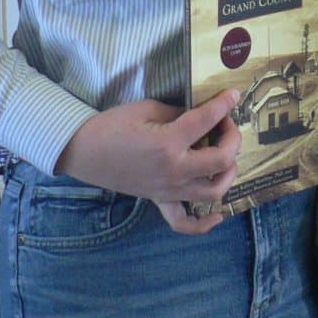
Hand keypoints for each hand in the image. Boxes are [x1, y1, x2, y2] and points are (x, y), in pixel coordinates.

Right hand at [55, 88, 243, 232]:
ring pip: (213, 192)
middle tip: (225, 123)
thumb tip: (202, 114)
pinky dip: (204, 223)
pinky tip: (218, 215)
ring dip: (228, 173)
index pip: (208, 121)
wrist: (84, 151)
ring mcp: (167, 190)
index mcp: (168, 143)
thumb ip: (179, 113)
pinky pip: (184, 222)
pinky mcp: (159, 200)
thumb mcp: (148, 108)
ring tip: (225, 155)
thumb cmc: (112, 125)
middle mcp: (173, 171)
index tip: (233, 94)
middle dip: (233, 138)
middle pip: (222, 161)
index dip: (225, 104)